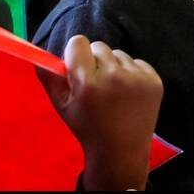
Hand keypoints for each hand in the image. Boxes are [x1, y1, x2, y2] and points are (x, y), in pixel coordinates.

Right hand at [37, 35, 162, 190]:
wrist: (121, 150)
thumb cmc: (88, 127)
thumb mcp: (62, 106)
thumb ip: (49, 78)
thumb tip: (39, 55)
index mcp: (87, 83)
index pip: (78, 42)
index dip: (75, 54)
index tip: (77, 68)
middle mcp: (113, 77)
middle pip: (98, 46)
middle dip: (94, 61)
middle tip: (95, 84)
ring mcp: (137, 78)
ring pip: (118, 54)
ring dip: (113, 67)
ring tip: (113, 92)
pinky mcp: (154, 80)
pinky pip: (137, 62)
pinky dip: (131, 74)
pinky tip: (128, 94)